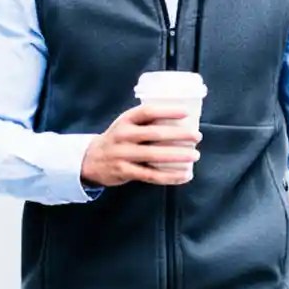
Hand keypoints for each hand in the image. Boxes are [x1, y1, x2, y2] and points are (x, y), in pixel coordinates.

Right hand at [80, 104, 200, 187]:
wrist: (91, 160)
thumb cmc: (118, 139)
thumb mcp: (126, 125)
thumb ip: (146, 122)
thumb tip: (181, 121)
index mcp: (125, 120)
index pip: (147, 112)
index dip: (167, 111)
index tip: (185, 113)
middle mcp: (123, 136)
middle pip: (154, 134)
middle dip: (179, 135)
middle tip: (196, 136)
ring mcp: (123, 155)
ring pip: (154, 156)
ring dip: (177, 156)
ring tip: (194, 155)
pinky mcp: (125, 172)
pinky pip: (151, 175)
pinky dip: (170, 176)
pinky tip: (184, 175)